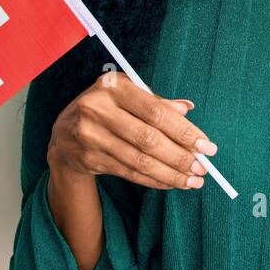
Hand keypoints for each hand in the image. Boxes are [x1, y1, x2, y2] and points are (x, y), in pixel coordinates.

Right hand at [46, 71, 216, 189]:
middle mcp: (97, 109)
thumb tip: (187, 109)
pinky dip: (154, 180)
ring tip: (193, 180)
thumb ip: (156, 102)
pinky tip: (171, 182)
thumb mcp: (127, 96)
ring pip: (140, 160)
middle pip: (148, 139)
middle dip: (180, 156)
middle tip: (203, 168)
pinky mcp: (88, 159)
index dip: (184, 131)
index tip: (206, 146)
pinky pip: (129, 173)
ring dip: (171, 173)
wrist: (63, 133)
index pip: (156, 112)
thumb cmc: (105, 109)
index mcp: (113, 86)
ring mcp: (90, 136)